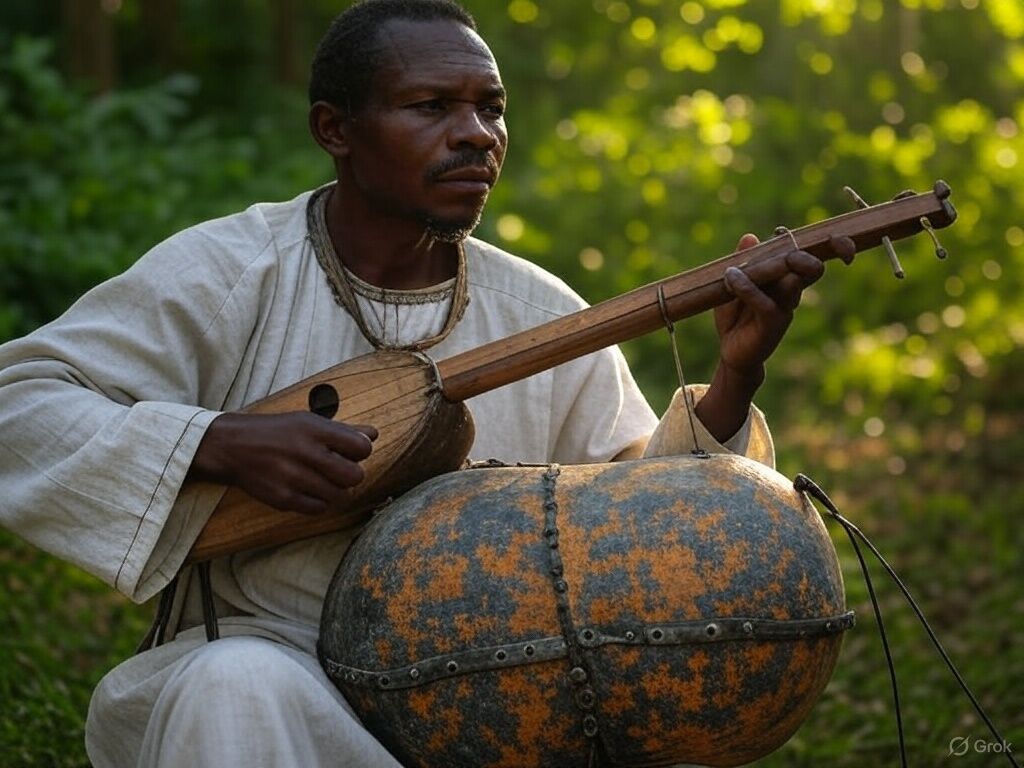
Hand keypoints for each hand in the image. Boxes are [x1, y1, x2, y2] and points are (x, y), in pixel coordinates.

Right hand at [189, 411, 377, 514]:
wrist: (231, 447)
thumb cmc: (276, 432)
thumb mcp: (308, 422)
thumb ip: (342, 430)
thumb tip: (373, 434)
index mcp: (314, 429)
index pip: (361, 447)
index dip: (361, 452)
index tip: (350, 452)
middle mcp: (305, 452)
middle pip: (355, 476)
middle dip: (352, 475)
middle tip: (340, 471)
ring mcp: (293, 477)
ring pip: (339, 496)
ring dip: (337, 491)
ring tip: (325, 482)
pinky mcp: (282, 498)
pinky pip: (319, 509)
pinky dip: (320, 502)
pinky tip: (311, 492)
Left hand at [714, 233, 825, 378]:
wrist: (732, 351)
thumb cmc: (735, 314)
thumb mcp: (733, 283)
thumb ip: (741, 261)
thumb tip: (750, 237)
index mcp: (786, 274)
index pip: (811, 254)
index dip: (833, 244)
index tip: (838, 239)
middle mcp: (791, 289)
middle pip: (811, 266)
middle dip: (805, 256)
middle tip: (789, 255)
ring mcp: (785, 306)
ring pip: (794, 280)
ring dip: (775, 267)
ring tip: (749, 265)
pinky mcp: (773, 322)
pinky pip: (765, 301)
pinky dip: (746, 287)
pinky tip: (731, 278)